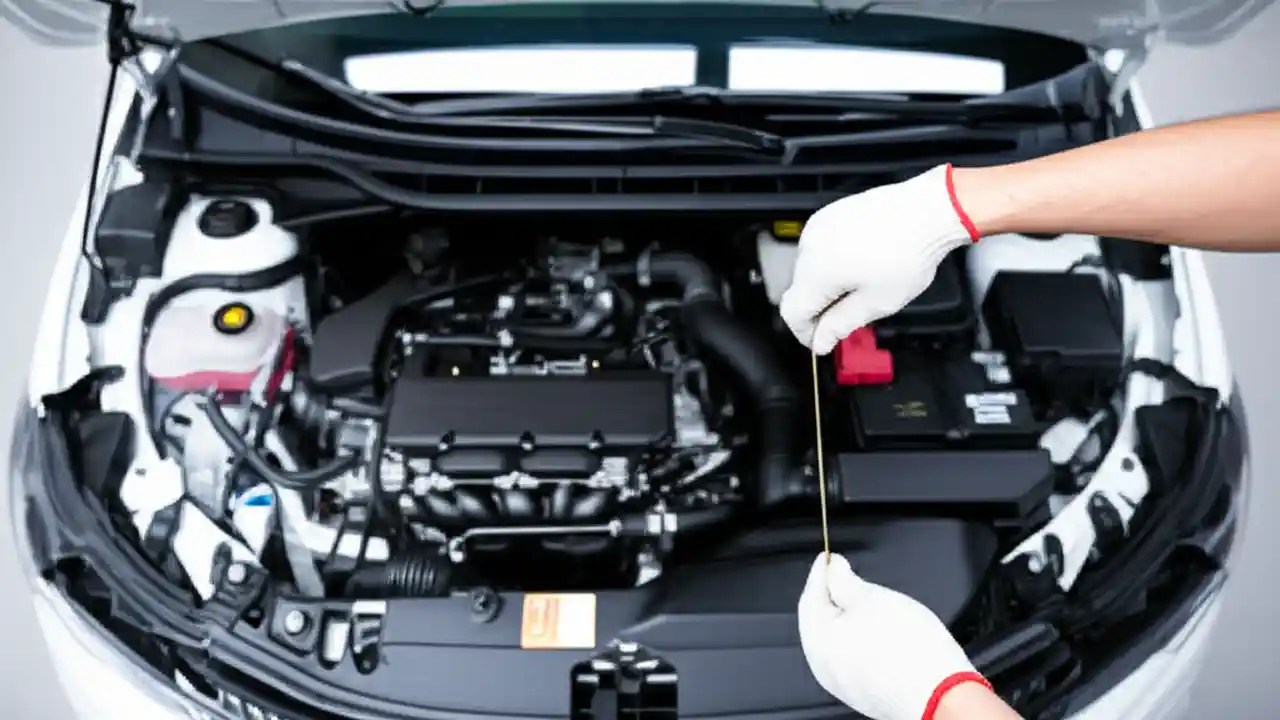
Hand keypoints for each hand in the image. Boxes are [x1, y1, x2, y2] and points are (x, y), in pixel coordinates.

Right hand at [779, 165, 976, 353]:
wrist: (927, 211)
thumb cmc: (908, 255)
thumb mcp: (876, 303)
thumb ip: (840, 325)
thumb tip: (820, 341)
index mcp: (816, 272)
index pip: (792, 313)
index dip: (806, 333)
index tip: (823, 340)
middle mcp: (809, 247)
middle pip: (800, 290)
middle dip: (820, 308)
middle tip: (851, 316)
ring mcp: (818, 227)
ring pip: (808, 269)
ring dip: (826, 284)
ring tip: (862, 285)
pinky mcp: (830, 215)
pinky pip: (819, 248)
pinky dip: (832, 262)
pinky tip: (860, 262)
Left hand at [797, 553, 993, 719]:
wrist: (941, 695)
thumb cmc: (910, 649)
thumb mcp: (872, 597)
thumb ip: (844, 580)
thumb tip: (833, 569)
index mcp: (818, 641)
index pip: (811, 596)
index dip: (822, 572)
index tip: (829, 558)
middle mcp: (824, 667)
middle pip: (821, 621)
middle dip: (832, 596)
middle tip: (844, 574)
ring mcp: (844, 684)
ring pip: (837, 641)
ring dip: (847, 618)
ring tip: (865, 600)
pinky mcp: (866, 693)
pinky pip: (854, 658)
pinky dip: (860, 639)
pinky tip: (877, 631)